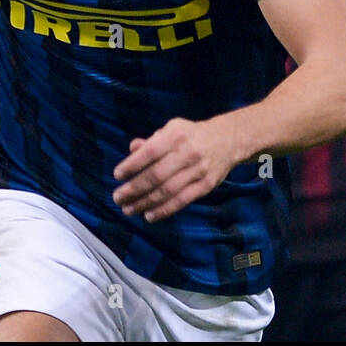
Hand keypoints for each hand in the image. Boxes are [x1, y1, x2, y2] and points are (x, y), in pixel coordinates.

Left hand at [112, 118, 238, 222]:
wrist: (228, 140)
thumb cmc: (192, 135)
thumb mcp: (172, 129)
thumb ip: (152, 141)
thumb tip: (132, 149)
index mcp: (176, 135)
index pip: (150, 152)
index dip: (132, 165)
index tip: (117, 175)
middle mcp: (188, 153)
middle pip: (156, 175)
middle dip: (134, 189)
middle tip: (118, 198)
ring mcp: (198, 170)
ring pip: (167, 191)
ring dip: (145, 203)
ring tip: (128, 209)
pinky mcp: (206, 185)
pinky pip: (182, 201)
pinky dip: (164, 210)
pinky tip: (149, 215)